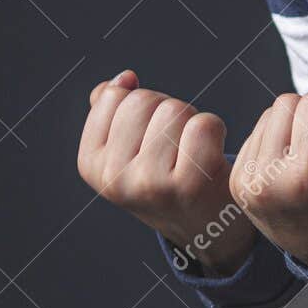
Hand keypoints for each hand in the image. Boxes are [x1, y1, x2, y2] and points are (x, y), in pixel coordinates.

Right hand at [77, 70, 254, 273]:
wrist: (207, 228)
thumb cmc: (166, 177)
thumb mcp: (128, 150)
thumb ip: (113, 111)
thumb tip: (123, 79)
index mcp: (91, 165)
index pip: (113, 96)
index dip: (140, 105)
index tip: (148, 136)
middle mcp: (115, 179)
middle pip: (144, 100)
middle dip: (166, 111)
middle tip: (175, 146)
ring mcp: (150, 183)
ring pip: (174, 110)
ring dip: (191, 121)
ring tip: (191, 154)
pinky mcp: (191, 184)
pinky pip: (204, 124)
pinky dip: (216, 130)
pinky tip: (212, 156)